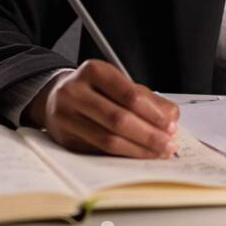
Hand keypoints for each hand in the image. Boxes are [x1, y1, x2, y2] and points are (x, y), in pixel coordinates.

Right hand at [25, 59, 178, 156]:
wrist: (54, 97)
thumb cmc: (93, 89)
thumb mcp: (118, 83)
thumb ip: (147, 97)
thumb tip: (171, 116)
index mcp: (93, 71)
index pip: (129, 95)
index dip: (153, 113)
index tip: (171, 124)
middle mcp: (75, 92)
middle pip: (118, 119)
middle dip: (149, 134)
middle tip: (168, 143)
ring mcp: (66, 116)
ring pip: (108, 139)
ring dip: (138, 149)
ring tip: (158, 151)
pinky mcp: (65, 139)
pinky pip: (99, 151)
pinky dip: (123, 155)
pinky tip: (139, 154)